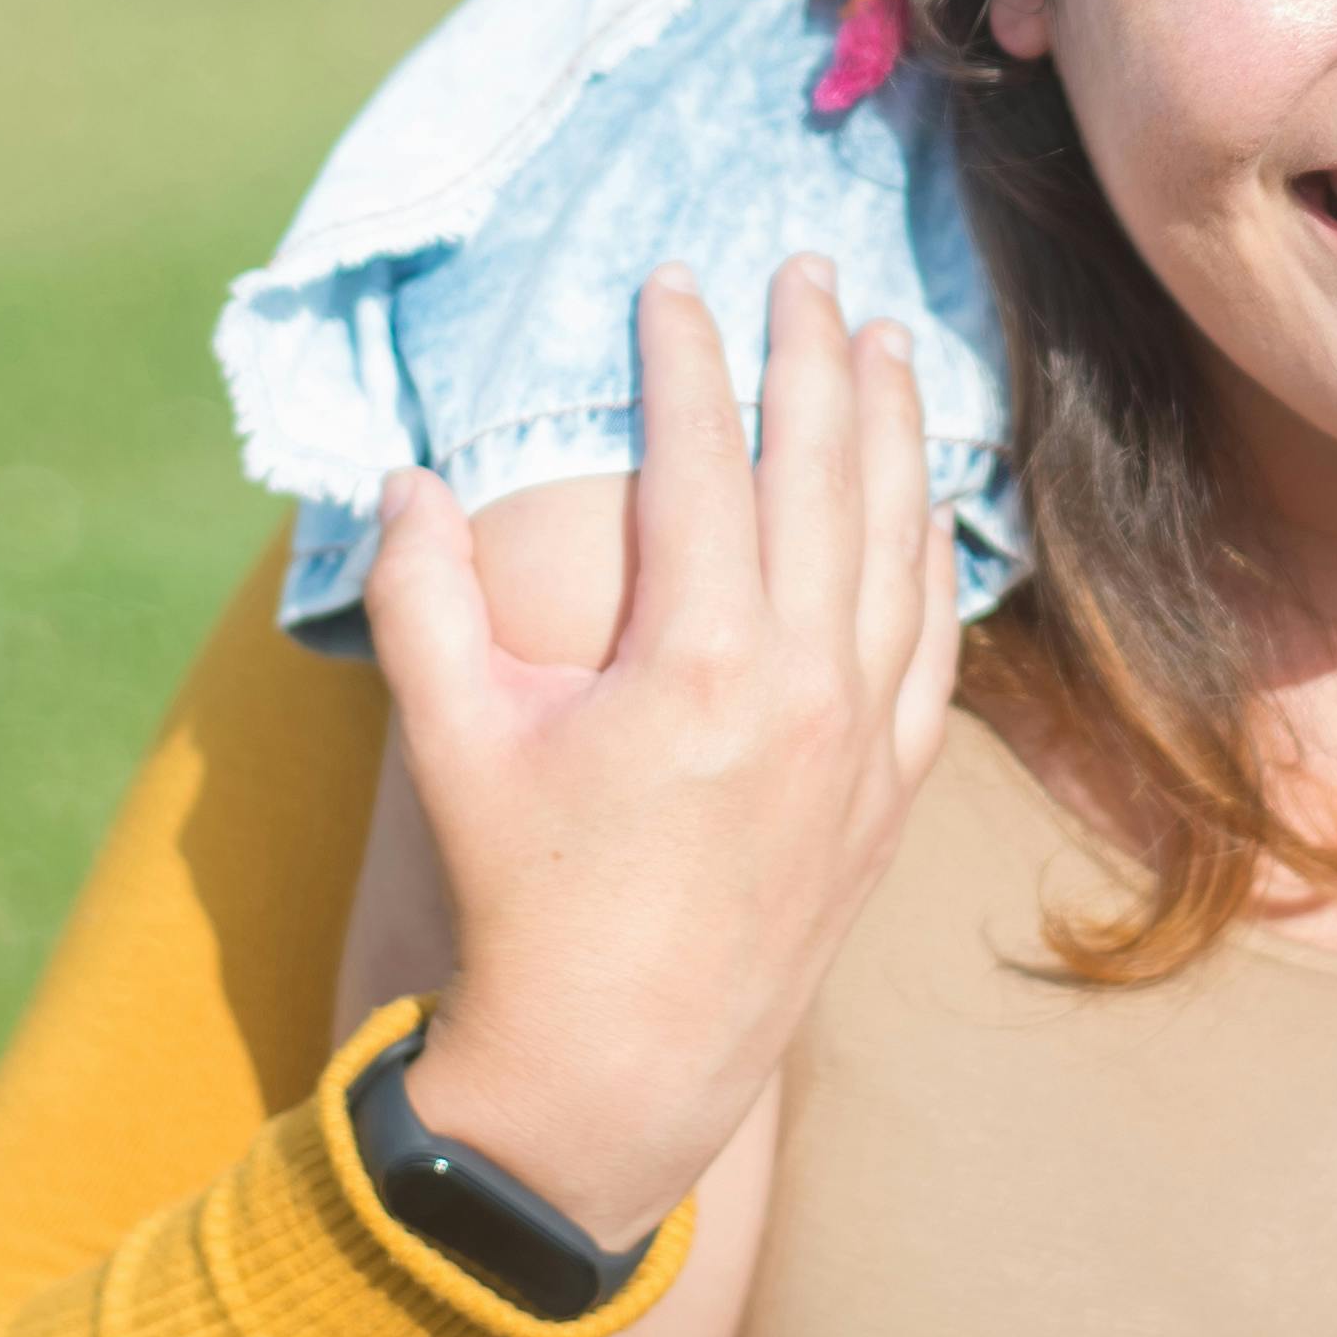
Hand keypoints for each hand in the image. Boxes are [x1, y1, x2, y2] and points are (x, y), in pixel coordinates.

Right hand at [368, 258, 961, 1248]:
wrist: (616, 1071)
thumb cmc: (523, 902)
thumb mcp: (453, 743)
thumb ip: (421, 598)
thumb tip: (404, 475)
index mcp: (695, 660)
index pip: (703, 458)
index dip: (688, 357)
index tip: (675, 281)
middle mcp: (803, 684)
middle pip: (825, 471)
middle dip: (814, 355)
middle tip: (804, 266)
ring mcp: (864, 738)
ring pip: (897, 541)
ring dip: (893, 430)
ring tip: (884, 341)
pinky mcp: (891, 790)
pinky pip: (932, 638)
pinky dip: (929, 551)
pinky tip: (922, 495)